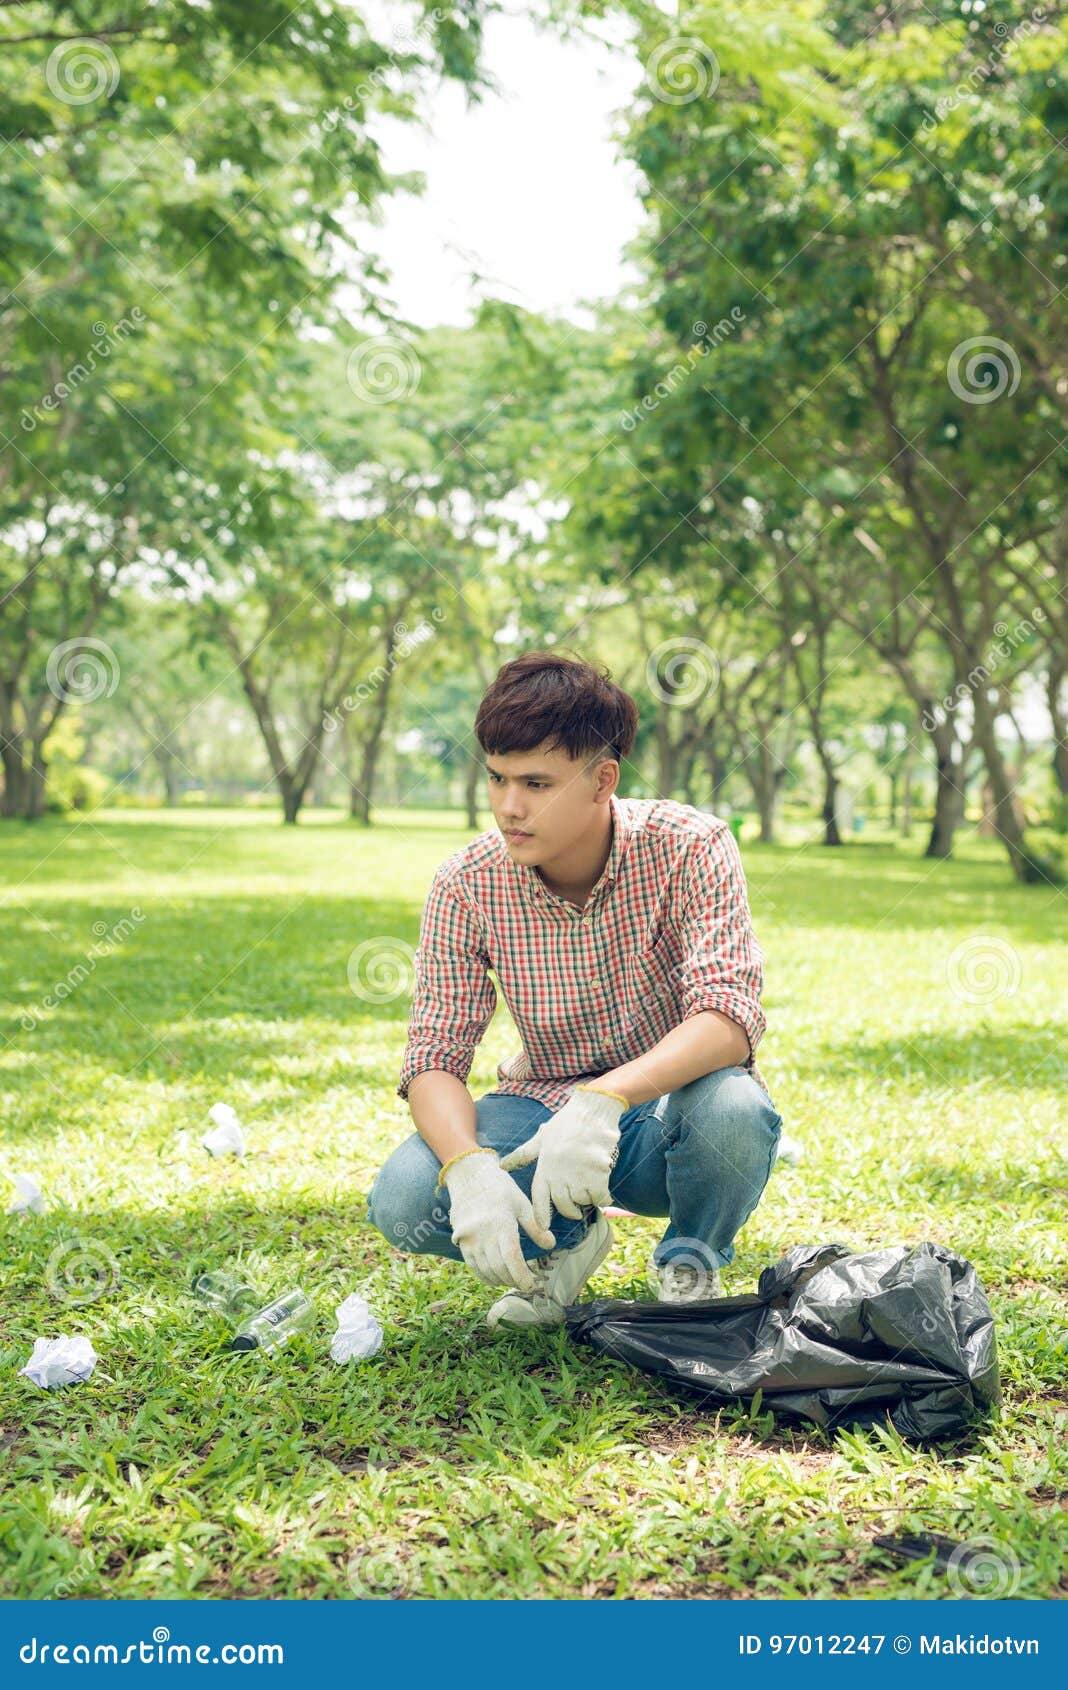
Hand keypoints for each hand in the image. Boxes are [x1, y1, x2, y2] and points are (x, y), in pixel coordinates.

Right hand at [442, 1149, 555, 1292]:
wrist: (469, 1175)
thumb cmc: (499, 1188)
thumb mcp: (521, 1202)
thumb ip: (535, 1226)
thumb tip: (551, 1244)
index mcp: (502, 1223)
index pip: (512, 1258)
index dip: (522, 1275)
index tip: (531, 1285)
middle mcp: (483, 1233)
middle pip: (499, 1267)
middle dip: (513, 1280)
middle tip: (525, 1284)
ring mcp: (470, 1238)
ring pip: (486, 1270)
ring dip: (500, 1280)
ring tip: (512, 1280)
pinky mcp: (461, 1240)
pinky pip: (473, 1265)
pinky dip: (485, 1275)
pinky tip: (495, 1277)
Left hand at [498, 1087, 627, 1231]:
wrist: (592, 1110)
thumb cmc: (566, 1123)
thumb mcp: (541, 1138)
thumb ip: (523, 1155)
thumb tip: (502, 1165)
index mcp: (545, 1166)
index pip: (539, 1198)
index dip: (540, 1215)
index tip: (543, 1228)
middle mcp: (560, 1173)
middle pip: (563, 1205)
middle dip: (570, 1211)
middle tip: (575, 1212)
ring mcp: (579, 1174)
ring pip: (582, 1201)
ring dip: (588, 1200)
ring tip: (591, 1191)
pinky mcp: (598, 1173)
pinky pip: (600, 1196)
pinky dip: (603, 1197)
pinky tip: (605, 1194)